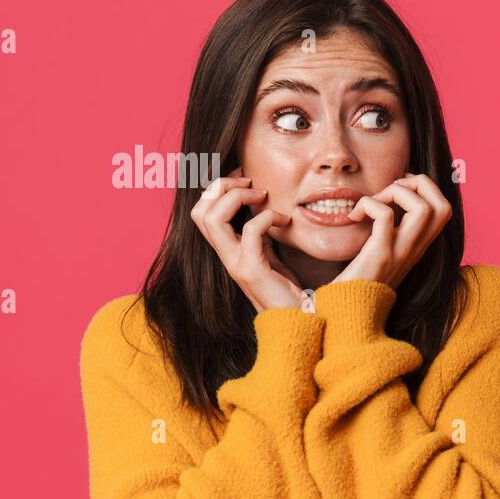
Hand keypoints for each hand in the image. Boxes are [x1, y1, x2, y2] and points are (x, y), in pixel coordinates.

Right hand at [190, 167, 305, 312]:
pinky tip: (285, 220)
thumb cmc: (290, 289)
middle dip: (220, 186)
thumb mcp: (271, 254)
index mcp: (228, 249)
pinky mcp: (252, 270)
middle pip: (199, 211)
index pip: (203, 212)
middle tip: (250, 182)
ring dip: (234, 196)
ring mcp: (236, 263)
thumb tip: (266, 209)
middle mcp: (226, 256)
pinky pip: (250, 232)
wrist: (301, 319)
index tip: (246, 178)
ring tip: (261, 193)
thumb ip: (263, 234)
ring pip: (211, 218)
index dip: (218, 188)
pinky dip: (267, 217)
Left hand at [331, 172, 451, 289]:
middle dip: (419, 183)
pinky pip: (385, 216)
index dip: (425, 188)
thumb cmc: (358, 283)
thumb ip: (391, 232)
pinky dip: (369, 204)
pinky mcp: (380, 256)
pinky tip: (354, 215)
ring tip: (375, 200)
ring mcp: (401, 253)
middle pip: (443, 205)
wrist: (346, 313)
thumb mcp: (384, 253)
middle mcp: (416, 249)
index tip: (397, 189)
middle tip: (390, 190)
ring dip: (397, 191)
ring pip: (423, 208)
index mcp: (418, 246)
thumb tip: (384, 204)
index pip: (444, 209)